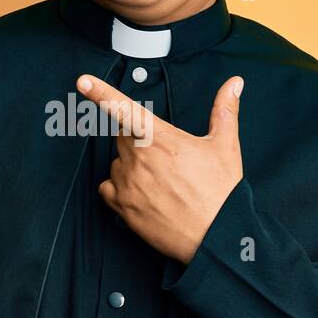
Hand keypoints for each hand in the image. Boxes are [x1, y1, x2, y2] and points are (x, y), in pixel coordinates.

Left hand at [75, 73, 244, 264]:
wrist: (217, 236)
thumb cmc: (221, 192)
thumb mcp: (225, 146)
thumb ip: (224, 109)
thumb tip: (234, 83)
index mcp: (161, 138)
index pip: (124, 108)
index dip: (101, 92)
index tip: (83, 81)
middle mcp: (139, 158)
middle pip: (123, 136)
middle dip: (139, 140)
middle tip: (164, 156)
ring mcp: (128, 183)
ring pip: (117, 162)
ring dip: (131, 165)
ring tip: (160, 181)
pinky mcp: (122, 206)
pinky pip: (107, 187)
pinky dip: (119, 187)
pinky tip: (142, 194)